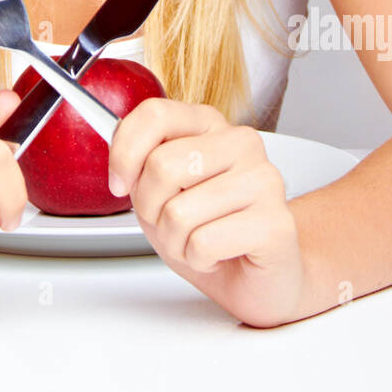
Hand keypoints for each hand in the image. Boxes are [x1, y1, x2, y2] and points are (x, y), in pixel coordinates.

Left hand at [108, 99, 307, 326]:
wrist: (259, 276)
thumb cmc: (209, 230)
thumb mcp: (162, 192)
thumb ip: (140, 164)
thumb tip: (116, 149)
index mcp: (211, 125)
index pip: (156, 114)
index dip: (125, 152)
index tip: (120, 184)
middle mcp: (241, 143)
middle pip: (162, 165)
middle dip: (150, 208)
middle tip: (171, 222)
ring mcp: (263, 180)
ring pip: (178, 211)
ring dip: (174, 241)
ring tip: (197, 241)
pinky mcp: (275, 222)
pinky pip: (203, 243)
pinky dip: (198, 260)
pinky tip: (218, 255)